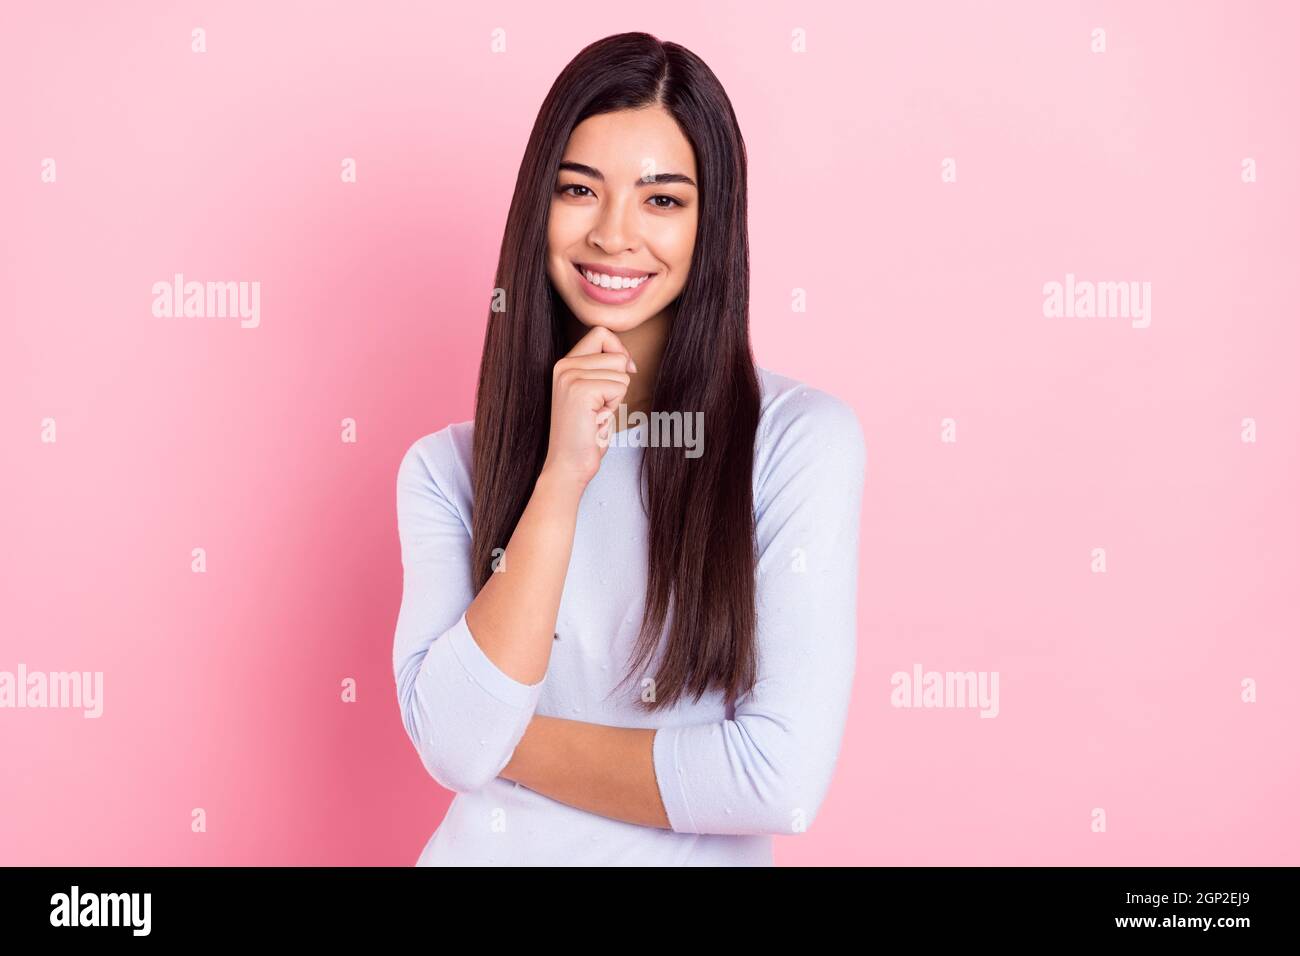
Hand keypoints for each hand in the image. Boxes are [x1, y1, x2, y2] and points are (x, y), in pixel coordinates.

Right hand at [541, 325, 635, 488]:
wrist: (569, 464)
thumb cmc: (586, 433)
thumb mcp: (593, 394)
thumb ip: (600, 370)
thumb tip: (626, 358)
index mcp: (564, 363)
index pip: (601, 333)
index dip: (619, 351)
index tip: (621, 373)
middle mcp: (563, 365)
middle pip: (616, 354)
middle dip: (619, 381)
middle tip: (600, 406)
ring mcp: (570, 376)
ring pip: (621, 372)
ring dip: (616, 397)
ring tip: (596, 414)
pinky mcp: (580, 390)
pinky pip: (620, 387)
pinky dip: (615, 406)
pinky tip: (597, 419)